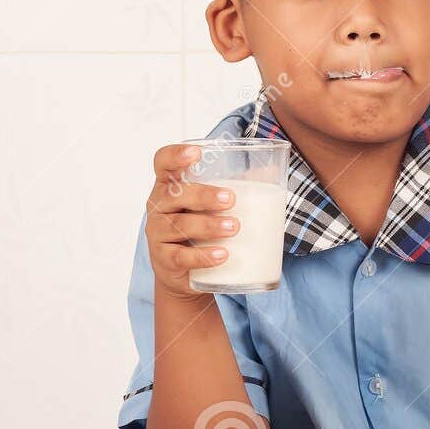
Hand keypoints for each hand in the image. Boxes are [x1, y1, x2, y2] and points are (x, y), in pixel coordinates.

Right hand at [146, 143, 238, 299]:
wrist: (185, 274)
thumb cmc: (200, 230)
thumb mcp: (211, 206)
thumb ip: (235, 186)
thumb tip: (270, 169)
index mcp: (170, 185)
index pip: (163, 162)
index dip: (175, 155)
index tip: (197, 153)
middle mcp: (159, 206)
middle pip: (174, 194)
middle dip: (203, 195)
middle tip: (230, 199)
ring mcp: (158, 233)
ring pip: (179, 226)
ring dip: (208, 225)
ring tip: (234, 227)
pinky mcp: (164, 260)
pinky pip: (181, 257)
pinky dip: (202, 256)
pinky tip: (222, 255)